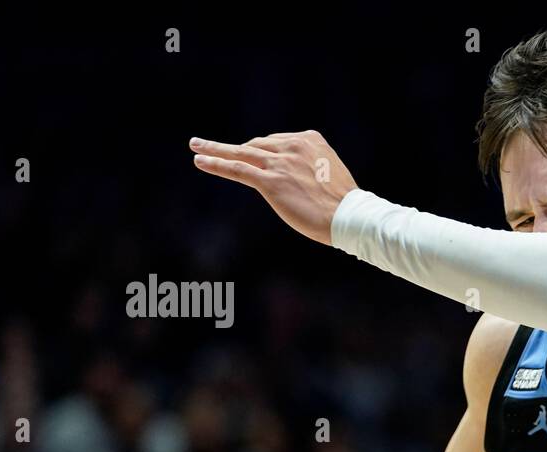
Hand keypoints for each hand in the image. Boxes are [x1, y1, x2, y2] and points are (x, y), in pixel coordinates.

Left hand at [189, 131, 357, 244]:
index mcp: (310, 139)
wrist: (349, 216)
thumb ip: (310, 167)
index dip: (265, 152)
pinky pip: (237, 169)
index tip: (256, 158)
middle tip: (217, 149)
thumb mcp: (329, 173)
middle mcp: (293, 146)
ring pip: (242, 152)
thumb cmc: (343, 203)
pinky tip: (200, 161)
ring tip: (197, 146)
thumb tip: (297, 177)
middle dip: (239, 150)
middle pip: (258, 145)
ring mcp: (280, 163)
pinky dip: (216, 163)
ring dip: (216, 149)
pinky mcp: (271, 181)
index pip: (278, 141)